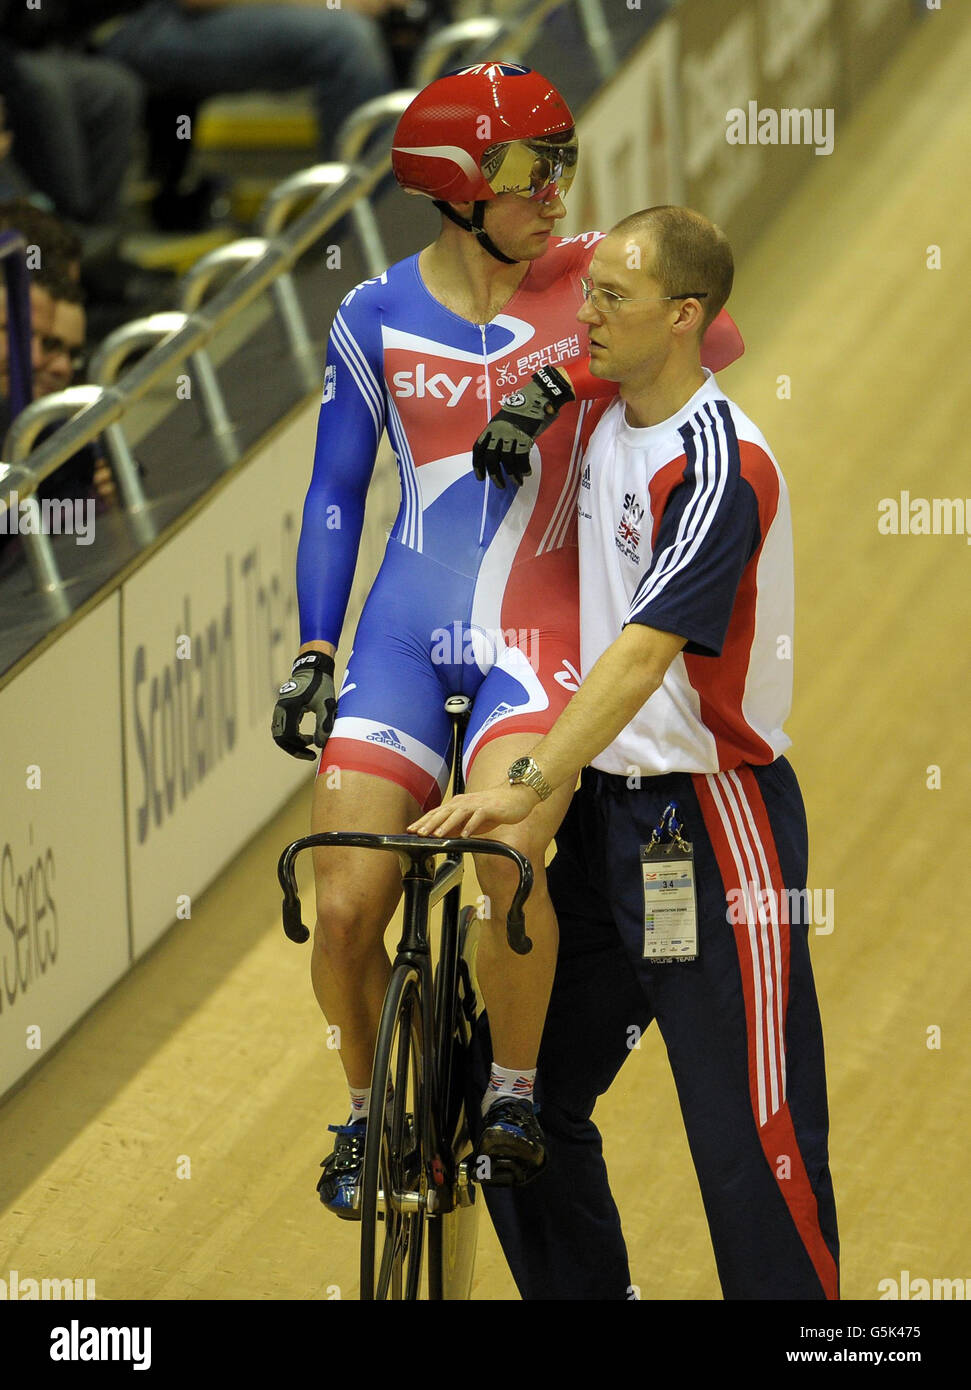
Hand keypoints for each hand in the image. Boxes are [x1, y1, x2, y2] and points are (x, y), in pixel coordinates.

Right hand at [271, 650, 335, 759]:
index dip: (300, 746)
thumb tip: (320, 744)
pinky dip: (292, 736)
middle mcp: (280, 709)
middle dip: (294, 749)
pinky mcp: (283, 709)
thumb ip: (324, 724)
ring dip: (292, 744)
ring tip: (308, 749)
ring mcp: (280, 709)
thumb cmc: (321, 685)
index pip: (288, 735)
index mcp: (289, 707)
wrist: (313, 669)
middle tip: (310, 755)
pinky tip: (306, 738)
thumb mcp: (326, 704)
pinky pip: (282, 728)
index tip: (314, 749)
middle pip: (280, 738)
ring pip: (279, 734)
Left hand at [408, 783, 537, 837]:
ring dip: (446, 825)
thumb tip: (443, 836)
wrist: (516, 797)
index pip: (437, 813)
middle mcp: (464, 802)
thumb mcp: (472, 820)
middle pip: (443, 813)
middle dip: (429, 824)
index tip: (411, 830)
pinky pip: (478, 817)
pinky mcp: (489, 808)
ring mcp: (476, 804)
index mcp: (458, 804)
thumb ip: (458, 826)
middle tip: (417, 834)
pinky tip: (465, 834)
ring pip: (457, 814)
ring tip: (437, 835)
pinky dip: (470, 826)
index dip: (423, 821)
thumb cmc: (493, 809)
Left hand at [473, 364, 574, 488]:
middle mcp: (498, 431)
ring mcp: (511, 433)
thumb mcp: (506, 419)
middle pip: (491, 458)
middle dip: (495, 475)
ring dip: (512, 475)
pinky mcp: (525, 436)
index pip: (478, 448)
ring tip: (517, 482)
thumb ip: (501, 434)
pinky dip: (523, 468)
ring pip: (507, 461)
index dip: (477, 465)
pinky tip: (527, 473)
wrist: (540, 394)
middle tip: (500, 485)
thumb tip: (501, 453)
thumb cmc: (525, 406)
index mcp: (491, 427)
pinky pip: (521, 458)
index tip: (480, 478)